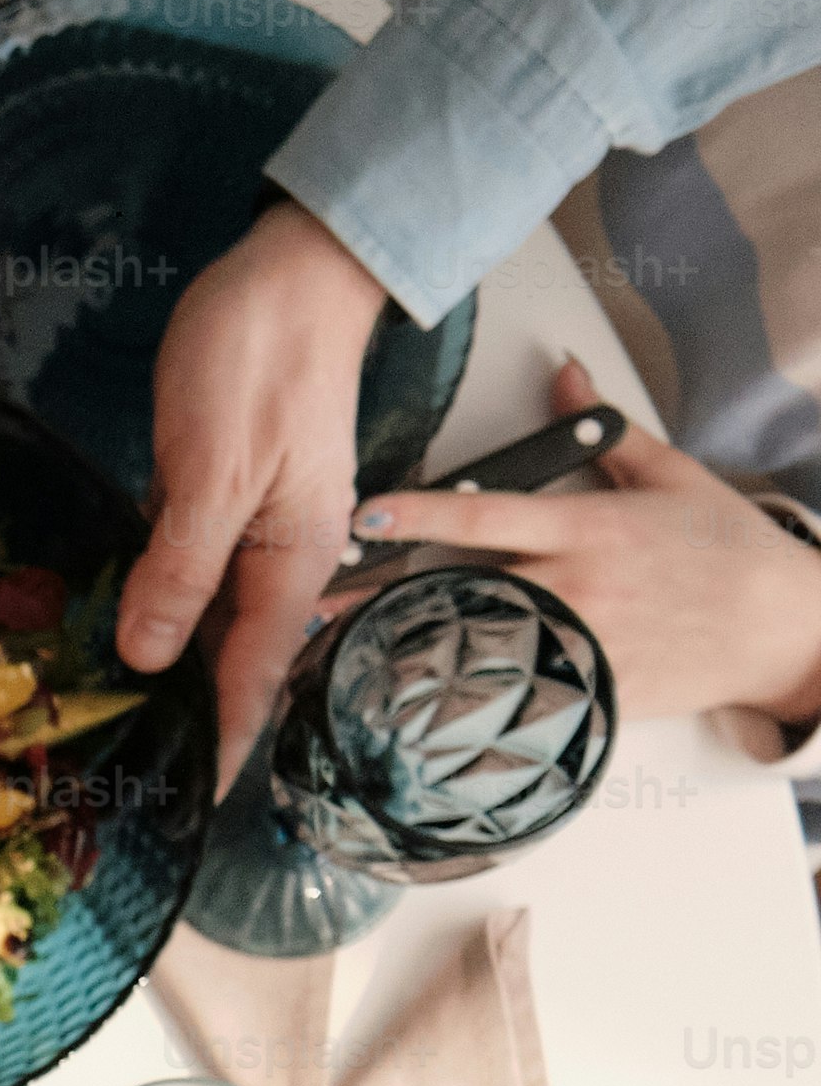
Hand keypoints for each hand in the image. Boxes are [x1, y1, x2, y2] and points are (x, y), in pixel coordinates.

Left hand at [132, 200, 391, 792]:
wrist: (291, 271)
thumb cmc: (259, 361)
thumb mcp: (210, 473)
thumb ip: (182, 569)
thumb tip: (150, 659)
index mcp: (295, 559)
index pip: (255, 675)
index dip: (225, 742)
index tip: (194, 804)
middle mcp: (281, 552)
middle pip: (232, 654)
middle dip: (192, 715)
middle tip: (136, 782)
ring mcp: (252, 522)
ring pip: (206, 614)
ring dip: (170, 665)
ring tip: (121, 727)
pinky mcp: (219, 491)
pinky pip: (188, 567)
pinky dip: (159, 603)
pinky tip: (121, 633)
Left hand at [349, 354, 820, 731]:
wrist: (783, 628)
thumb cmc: (728, 548)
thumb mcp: (672, 476)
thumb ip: (604, 430)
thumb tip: (563, 375)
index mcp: (589, 528)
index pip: (486, 517)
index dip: (418, 516)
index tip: (363, 515)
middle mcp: (576, 588)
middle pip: (457, 591)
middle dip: (381, 600)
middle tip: (312, 605)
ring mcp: (580, 646)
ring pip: (473, 650)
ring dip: (403, 654)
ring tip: (333, 658)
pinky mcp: (590, 694)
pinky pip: (511, 700)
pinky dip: (459, 703)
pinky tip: (404, 710)